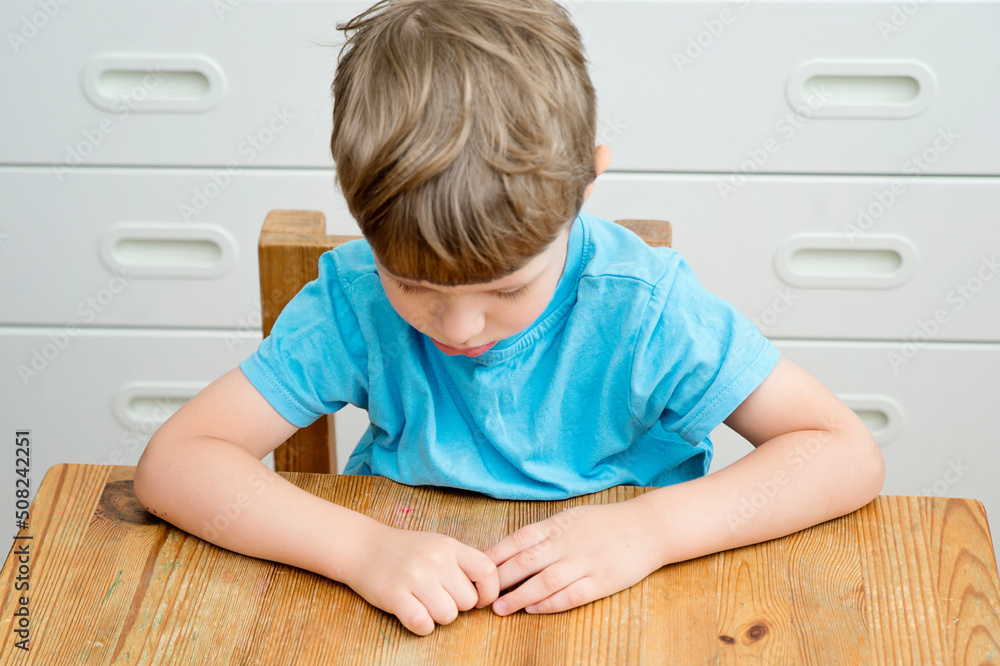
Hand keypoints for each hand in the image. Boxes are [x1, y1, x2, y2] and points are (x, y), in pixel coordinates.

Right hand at [340, 522, 498, 635]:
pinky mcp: (395, 596)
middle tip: (440, 597)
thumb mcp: (438, 545)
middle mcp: (436, 559)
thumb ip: (462, 563)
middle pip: (468, 601)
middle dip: (457, 606)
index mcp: (450, 546)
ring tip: (424, 603)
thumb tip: (488, 589)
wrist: (363, 546)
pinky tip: (413, 613)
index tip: (478, 598)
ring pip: (448, 616)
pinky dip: (421, 626)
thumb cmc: (405, 550)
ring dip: (438, 617)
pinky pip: (423, 624)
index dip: (489, 591)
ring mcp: (415, 577)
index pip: (487, 571)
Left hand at [483, 500, 662, 615]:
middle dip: (498, 580)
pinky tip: (534, 609)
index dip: (494, 556)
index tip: (476, 569)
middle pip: (525, 562)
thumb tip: (515, 546)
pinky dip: (550, 603)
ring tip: (500, 609)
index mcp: (557, 526)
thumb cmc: (606, 522)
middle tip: (479, 594)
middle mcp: (567, 543)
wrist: (648, 526)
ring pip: (544, 580)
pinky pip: (571, 594)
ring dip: (519, 596)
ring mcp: (584, 562)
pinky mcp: (601, 580)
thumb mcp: (572, 517)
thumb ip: (546, 531)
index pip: (517, 540)